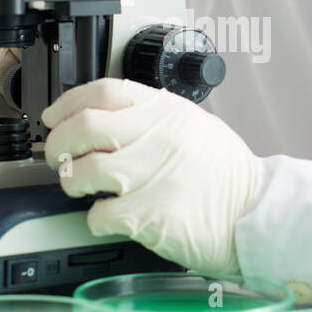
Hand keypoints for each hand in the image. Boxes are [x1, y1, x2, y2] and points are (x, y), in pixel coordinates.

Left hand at [41, 78, 262, 276]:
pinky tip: (108, 217)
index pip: (103, 92)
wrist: (256, 215)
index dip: (68, 104)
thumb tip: (103, 119)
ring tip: (80, 187)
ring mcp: (153, 175)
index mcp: (167, 111)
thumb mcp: (195, 126)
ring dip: (72, 181)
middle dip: (58, 144)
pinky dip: (95, 218)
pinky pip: (99, 214)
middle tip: (58, 156)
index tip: (54, 117)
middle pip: (84, 128)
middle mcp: (159, 137)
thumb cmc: (227, 176)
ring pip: (84, 171)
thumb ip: (152, 118)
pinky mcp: (149, 215)